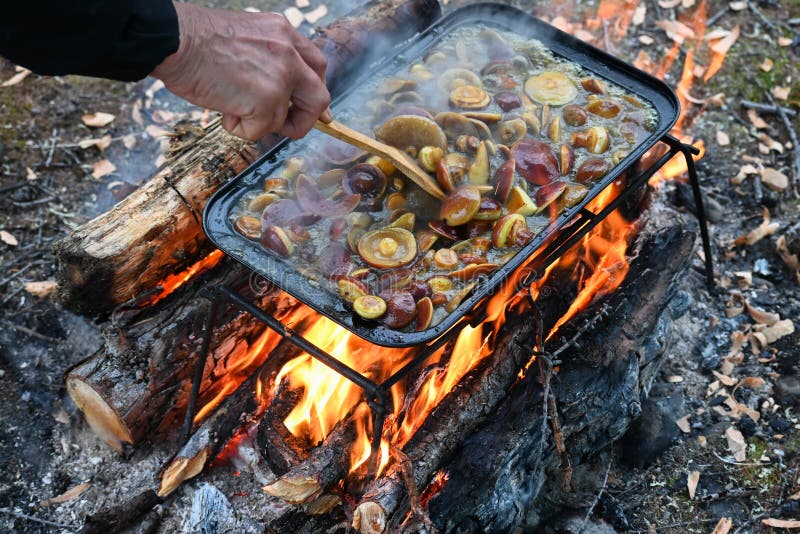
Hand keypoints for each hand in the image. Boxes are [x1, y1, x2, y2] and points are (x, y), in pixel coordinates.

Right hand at [152, 3, 330, 140]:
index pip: (316, 66)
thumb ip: (269, 59)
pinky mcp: (267, 101)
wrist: (175, 40)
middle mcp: (289, 54)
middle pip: (319, 97)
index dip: (316, 90)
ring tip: (229, 103)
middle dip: (307, 119)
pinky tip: (223, 109)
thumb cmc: (196, 40)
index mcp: (284, 33)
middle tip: (289, 128)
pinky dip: (239, 129)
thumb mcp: (247, 38)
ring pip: (282, 120)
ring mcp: (281, 78)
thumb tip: (276, 91)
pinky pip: (259, 132)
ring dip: (256, 121)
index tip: (318, 111)